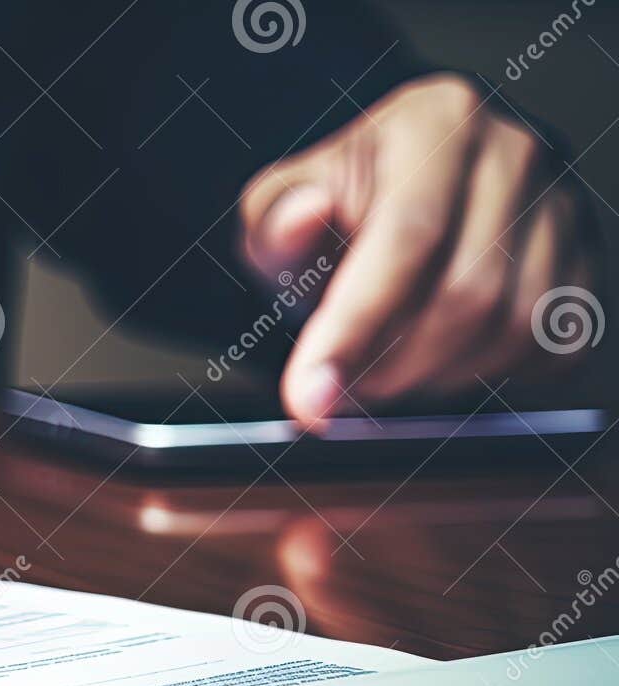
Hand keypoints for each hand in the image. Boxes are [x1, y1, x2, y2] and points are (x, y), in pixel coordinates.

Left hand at [239, 73, 603, 425]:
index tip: (310, 391)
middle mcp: (515, 152)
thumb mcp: (277, 209)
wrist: (384, 216)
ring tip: (381, 370)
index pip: (408, 234)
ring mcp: (561, 207)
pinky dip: (485, 374)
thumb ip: (276, 220)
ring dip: (435, 375)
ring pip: (513, 327)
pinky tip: (433, 361)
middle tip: (339, 389)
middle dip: (392, 364)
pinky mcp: (584, 261)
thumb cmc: (330, 217)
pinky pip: (548, 345)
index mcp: (437, 119)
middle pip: (467, 290)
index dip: (356, 323)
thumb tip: (303, 217)